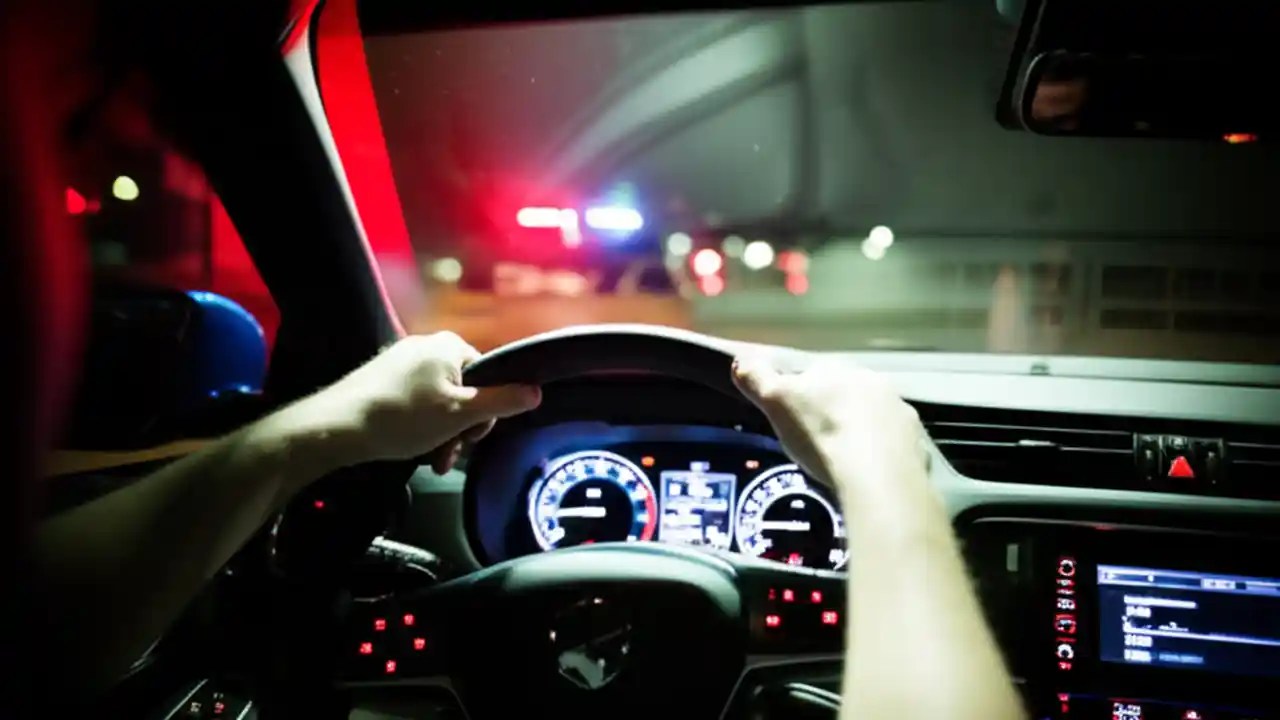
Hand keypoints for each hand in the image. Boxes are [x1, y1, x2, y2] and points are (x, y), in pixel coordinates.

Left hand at [320, 332, 540, 471]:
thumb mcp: (460, 414)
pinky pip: (417, 400)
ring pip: (441, 399)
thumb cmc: (404, 417)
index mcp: (450, 345)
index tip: (472, 437)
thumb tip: (537, 391)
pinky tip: (412, 447)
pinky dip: (421, 424)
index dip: (488, 409)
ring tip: (432, 459)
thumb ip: (501, 402)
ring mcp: (403, 361)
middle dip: (463, 426)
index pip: (490, 375)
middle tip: (449, 454)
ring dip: (443, 432)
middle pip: (465, 389)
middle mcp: (428, 345)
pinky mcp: (383, 378)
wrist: (337, 427)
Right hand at [732, 354, 928, 499]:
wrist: (877, 475)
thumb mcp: (776, 403)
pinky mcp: (917, 441)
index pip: (816, 374)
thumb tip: (739, 360)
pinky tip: (870, 472)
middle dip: (835, 410)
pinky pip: (895, 443)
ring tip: (845, 459)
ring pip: (874, 416)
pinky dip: (883, 453)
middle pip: (847, 393)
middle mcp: (873, 382)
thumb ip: (757, 379)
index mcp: (838, 370)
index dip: (803, 394)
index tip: (795, 417)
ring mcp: (899, 411)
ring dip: (862, 431)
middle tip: (819, 440)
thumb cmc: (820, 435)